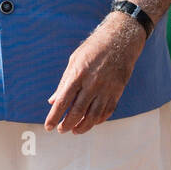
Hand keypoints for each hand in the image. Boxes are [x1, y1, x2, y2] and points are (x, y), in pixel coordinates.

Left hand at [44, 10, 147, 133]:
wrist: (121, 38)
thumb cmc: (94, 48)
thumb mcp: (74, 60)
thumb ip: (64, 82)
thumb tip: (53, 101)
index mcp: (78, 74)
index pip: (63, 101)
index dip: (54, 116)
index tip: (48, 126)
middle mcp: (92, 83)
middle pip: (78, 112)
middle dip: (67, 124)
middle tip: (61, 130)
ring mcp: (107, 88)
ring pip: (93, 116)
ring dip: (83, 126)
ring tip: (75, 130)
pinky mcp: (118, 91)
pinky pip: (107, 111)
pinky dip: (98, 120)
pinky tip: (91, 122)